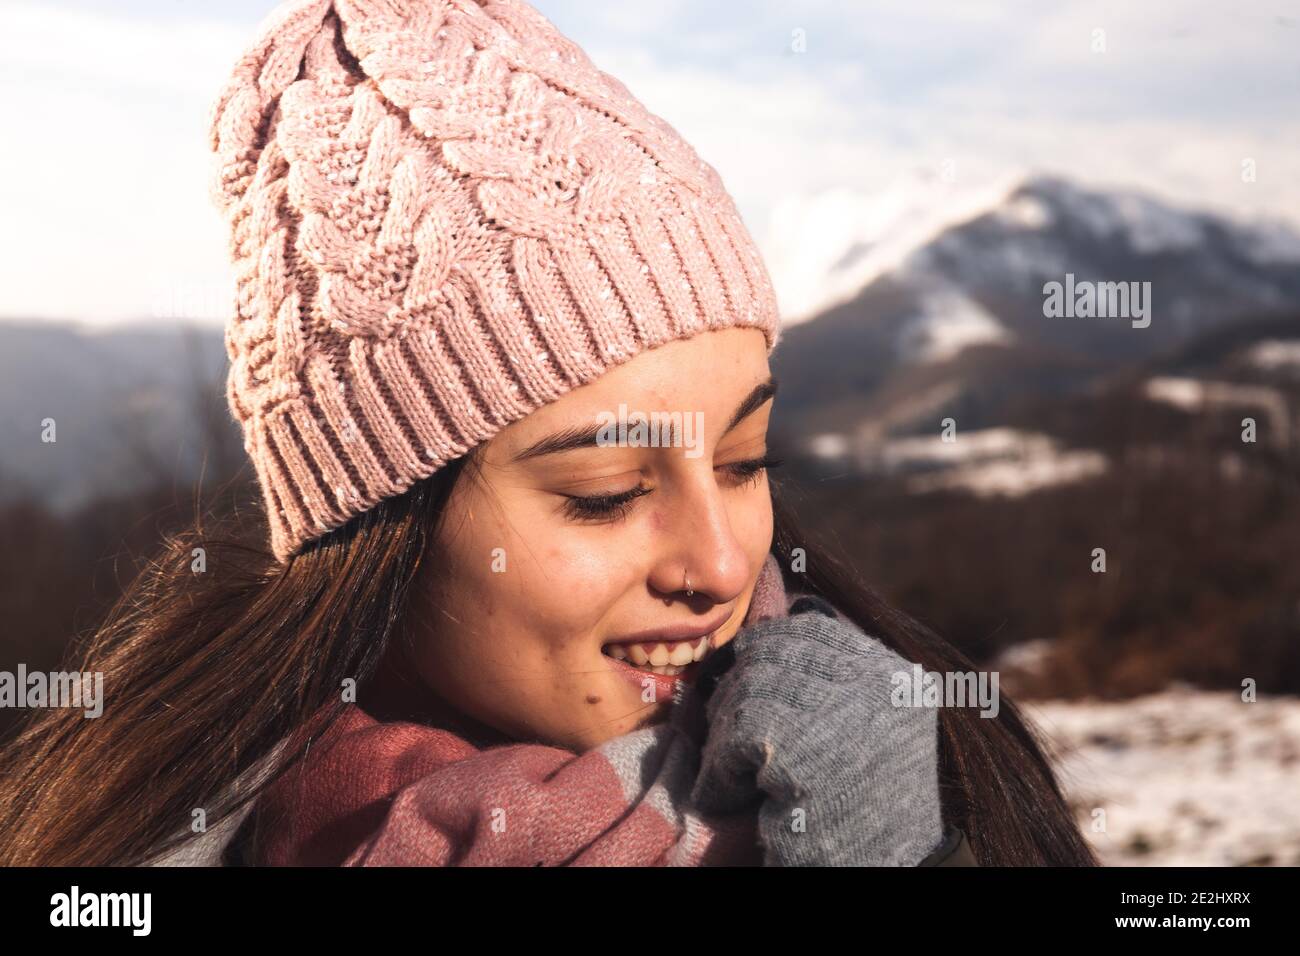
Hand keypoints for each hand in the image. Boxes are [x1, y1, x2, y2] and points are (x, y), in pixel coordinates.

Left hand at [690, 602, 945, 865]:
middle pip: (773, 656)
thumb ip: (837, 674)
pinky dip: (719, 772)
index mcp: (894, 673)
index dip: (768, 653)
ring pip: (746, 695)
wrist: (884, 868)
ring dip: (725, 735)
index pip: (811, 630)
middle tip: (728, 733)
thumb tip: (780, 622)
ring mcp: (840, 713)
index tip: (750, 687)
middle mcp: (873, 683)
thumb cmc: (868, 803)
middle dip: (739, 692)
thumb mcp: (872, 723)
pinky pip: (732, 741)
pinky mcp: (800, 751)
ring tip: (730, 771)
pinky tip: (727, 796)